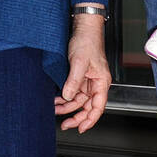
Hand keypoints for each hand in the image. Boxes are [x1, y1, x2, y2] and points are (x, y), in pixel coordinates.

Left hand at [55, 15, 109, 132]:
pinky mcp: (80, 76)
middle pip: (87, 106)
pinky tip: (57, 99)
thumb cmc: (87, 41)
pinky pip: (73, 91)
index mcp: (101, 82)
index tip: (81, 128)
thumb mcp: (79, 62)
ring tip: (55, 109)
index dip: (90, 120)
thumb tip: (67, 96)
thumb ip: (74, 81)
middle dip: (76, 116)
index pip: (98, 107)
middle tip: (65, 124)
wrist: (82, 28)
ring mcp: (88, 80)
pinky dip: (65, 96)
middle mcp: (96, 83)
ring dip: (67, 106)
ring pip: (78, 100)